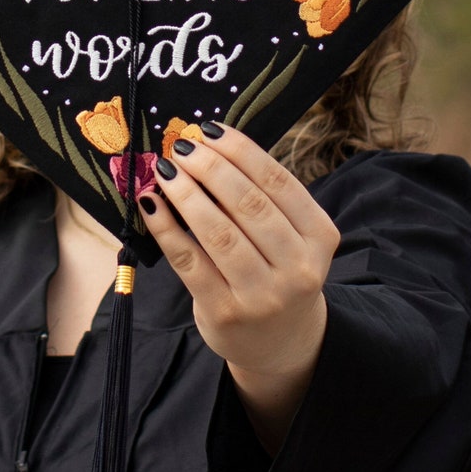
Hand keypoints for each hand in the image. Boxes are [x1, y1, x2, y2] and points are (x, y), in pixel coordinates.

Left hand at [140, 123, 338, 450]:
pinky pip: (189, 262)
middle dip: (210, 168)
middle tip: (183, 146)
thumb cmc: (278, 270)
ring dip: (186, 194)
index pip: (277, 182)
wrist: (282, 342)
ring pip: (219, 232)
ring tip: (166, 170)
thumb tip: (206, 145)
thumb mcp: (289, 236)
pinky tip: (151, 205)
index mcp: (319, 236)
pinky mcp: (225, 313)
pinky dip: (166, 229)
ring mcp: (262, 295)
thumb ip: (261, 196)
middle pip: (249, 205)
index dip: (240, 151)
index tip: (210, 129)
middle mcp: (298, 268)